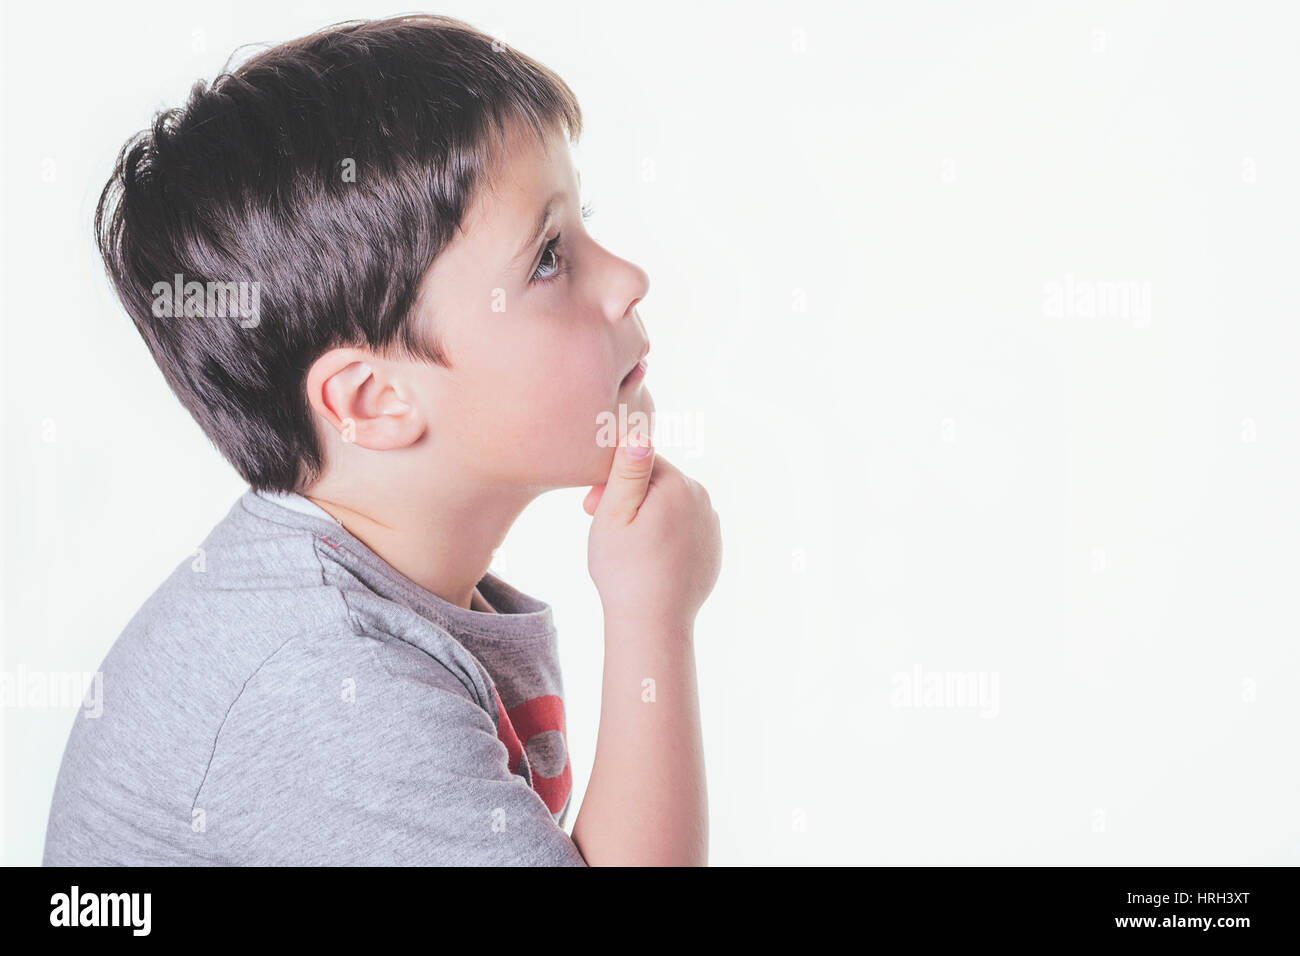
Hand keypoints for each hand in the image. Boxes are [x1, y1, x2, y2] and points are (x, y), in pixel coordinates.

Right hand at [584, 432, 721, 631]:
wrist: (654, 623)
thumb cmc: (624, 569)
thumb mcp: (614, 514)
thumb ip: (628, 471)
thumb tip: (639, 435)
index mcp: (679, 485)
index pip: (641, 462)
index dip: (612, 481)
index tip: (589, 508)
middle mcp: (703, 500)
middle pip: (658, 484)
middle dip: (630, 498)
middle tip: (602, 529)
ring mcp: (711, 527)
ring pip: (671, 507)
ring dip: (648, 517)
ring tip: (626, 548)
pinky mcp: (713, 550)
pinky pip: (684, 531)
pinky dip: (665, 538)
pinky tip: (647, 561)